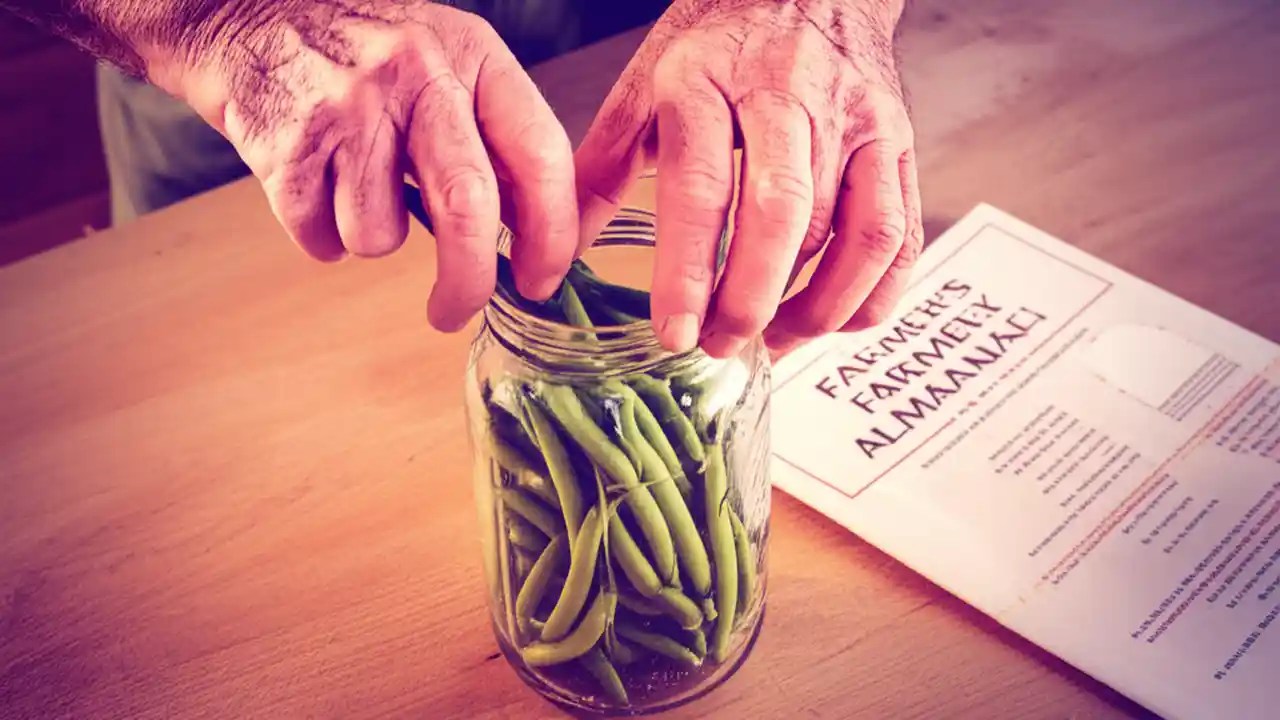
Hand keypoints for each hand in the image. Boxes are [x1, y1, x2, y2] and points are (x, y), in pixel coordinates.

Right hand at [148, 0, 577, 331]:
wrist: (245, 15)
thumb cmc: (365, 57)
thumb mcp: (447, 64)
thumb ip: (495, 141)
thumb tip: (538, 242)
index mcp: (472, 54)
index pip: (539, 153)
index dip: (551, 232)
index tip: (541, 280)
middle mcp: (416, 73)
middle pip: (467, 207)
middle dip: (468, 280)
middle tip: (456, 311)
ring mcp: (348, 108)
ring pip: (381, 236)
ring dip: (371, 237)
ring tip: (354, 188)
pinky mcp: (288, 145)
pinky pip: (322, 238)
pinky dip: (321, 234)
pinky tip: (314, 184)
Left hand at [574, 0, 920, 357]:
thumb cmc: (722, 39)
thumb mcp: (648, 83)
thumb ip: (604, 165)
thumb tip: (557, 246)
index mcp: (709, 80)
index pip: (701, 186)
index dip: (687, 270)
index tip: (675, 332)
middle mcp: (790, 97)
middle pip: (785, 214)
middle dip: (752, 296)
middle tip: (720, 344)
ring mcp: (856, 120)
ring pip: (855, 232)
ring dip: (814, 306)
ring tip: (770, 340)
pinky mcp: (898, 142)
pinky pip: (900, 234)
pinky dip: (871, 293)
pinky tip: (830, 317)